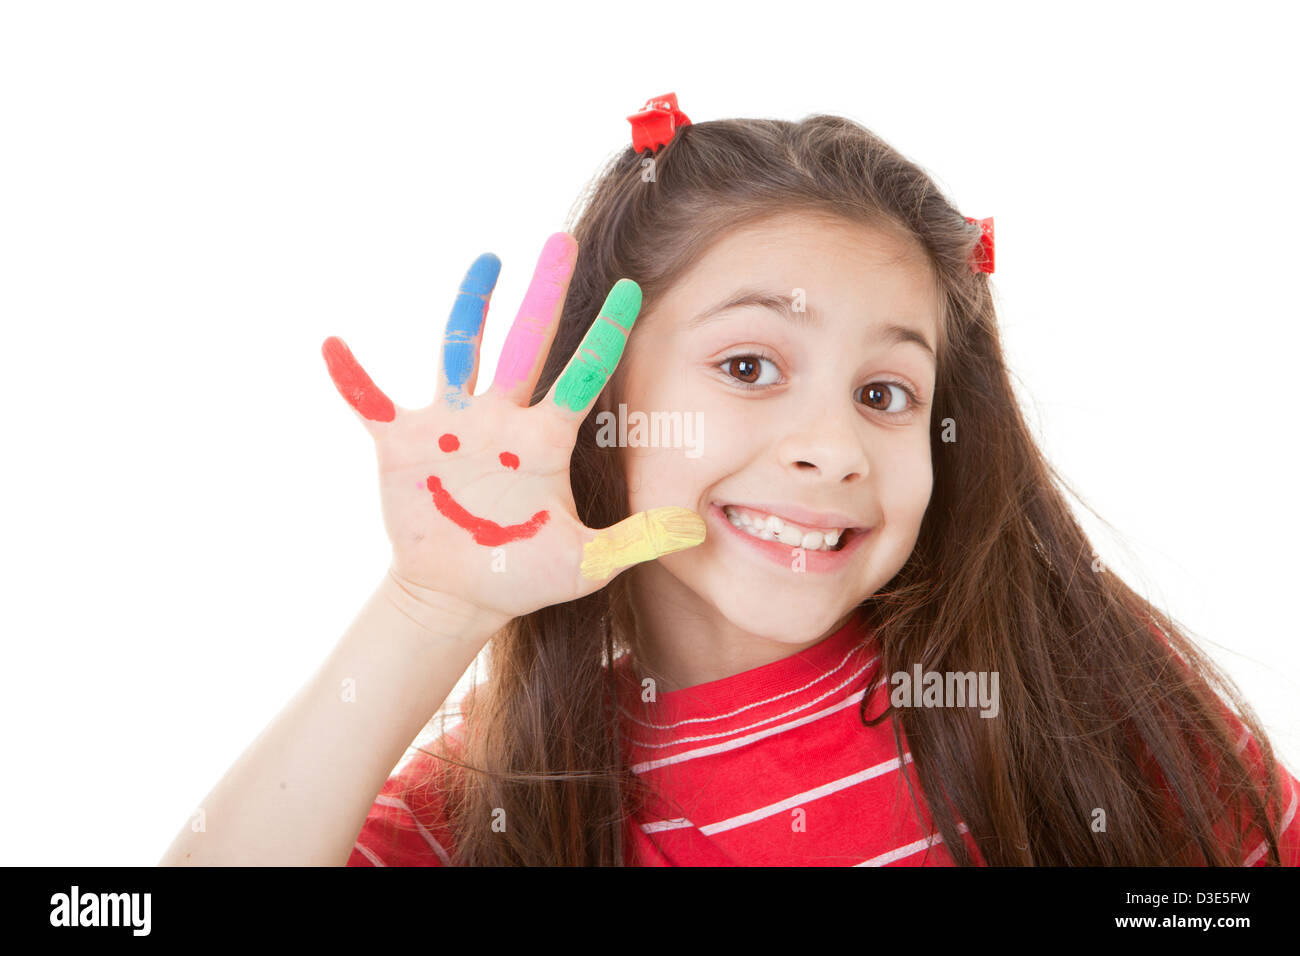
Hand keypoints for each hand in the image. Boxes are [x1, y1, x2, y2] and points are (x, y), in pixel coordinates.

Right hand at [320, 232, 704, 620]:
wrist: (458, 593)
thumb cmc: (521, 574)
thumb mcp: (585, 562)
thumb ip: (635, 540)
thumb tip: (696, 526)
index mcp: (545, 439)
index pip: (583, 374)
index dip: (606, 333)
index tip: (633, 287)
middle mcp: (501, 418)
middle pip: (526, 342)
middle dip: (544, 292)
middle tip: (561, 240)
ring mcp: (451, 424)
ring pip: (459, 350)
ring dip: (470, 306)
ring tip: (487, 260)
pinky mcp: (402, 442)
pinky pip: (370, 401)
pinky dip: (352, 377)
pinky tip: (334, 346)